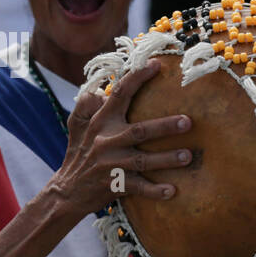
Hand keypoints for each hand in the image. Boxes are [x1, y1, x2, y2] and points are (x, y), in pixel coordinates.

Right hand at [52, 58, 192, 215]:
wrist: (67, 192)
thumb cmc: (78, 154)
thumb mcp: (76, 126)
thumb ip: (87, 105)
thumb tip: (101, 90)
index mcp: (100, 122)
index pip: (120, 94)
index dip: (137, 78)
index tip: (156, 65)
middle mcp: (106, 141)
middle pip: (140, 130)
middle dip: (165, 126)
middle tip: (188, 121)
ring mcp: (111, 164)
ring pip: (143, 160)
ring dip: (166, 159)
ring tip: (188, 156)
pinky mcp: (115, 185)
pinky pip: (139, 187)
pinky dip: (155, 191)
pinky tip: (172, 191)